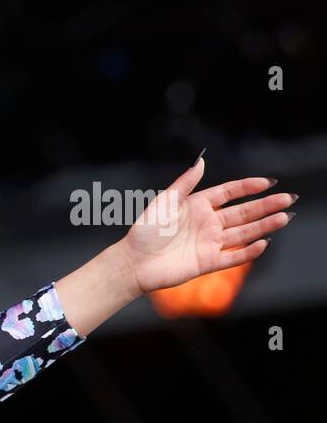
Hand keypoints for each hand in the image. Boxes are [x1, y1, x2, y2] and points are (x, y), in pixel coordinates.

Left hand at [115, 156, 296, 295]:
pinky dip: (248, 252)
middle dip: (266, 206)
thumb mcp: (165, 201)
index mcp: (198, 205)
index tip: (268, 182)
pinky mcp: (207, 263)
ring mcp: (209, 243)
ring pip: (243, 233)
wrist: (133, 262)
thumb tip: (201, 160)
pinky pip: (233, 257)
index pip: (229, 193)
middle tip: (288, 198)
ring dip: (264, 226)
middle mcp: (207, 223)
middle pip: (243, 213)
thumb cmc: (145, 231)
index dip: (248, 187)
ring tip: (284, 218)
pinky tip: (263, 243)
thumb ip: (185, 182)